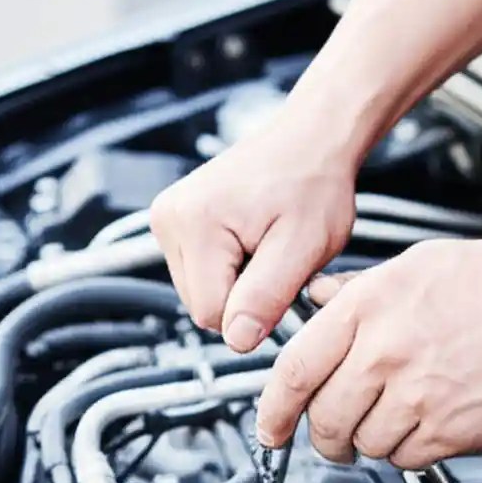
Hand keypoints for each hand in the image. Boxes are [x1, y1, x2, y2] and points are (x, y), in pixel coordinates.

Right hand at [148, 122, 356, 351]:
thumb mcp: (303, 246)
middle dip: (245, 295)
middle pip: (202, 306)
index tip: (283, 276)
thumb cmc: (313, 184)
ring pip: (201, 292)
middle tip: (278, 257)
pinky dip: (230, 267)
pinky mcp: (175, 220)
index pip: (213, 315)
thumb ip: (267, 296)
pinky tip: (252, 239)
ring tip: (267, 245)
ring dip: (238, 282)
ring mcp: (167, 218)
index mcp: (195, 224)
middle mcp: (169, 219)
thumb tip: (237, 340)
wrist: (310, 141)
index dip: (256, 310)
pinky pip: (200, 272)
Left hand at [255, 236, 481, 468]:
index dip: (272, 409)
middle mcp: (387, 351)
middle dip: (322, 435)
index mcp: (370, 306)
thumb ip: (359, 289)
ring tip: (391, 423)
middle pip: (323, 417)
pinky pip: (406, 459)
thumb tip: (317, 299)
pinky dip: (406, 452)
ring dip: (367, 444)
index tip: (269, 427)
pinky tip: (426, 426)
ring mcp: (420, 395)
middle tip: (332, 435)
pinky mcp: (453, 430)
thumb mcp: (418, 264)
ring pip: (363, 444)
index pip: (293, 371)